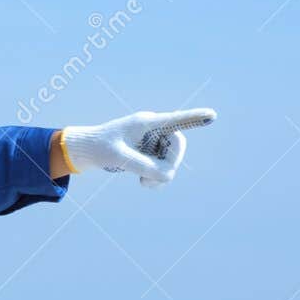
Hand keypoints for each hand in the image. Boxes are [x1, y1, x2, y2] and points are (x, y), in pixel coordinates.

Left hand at [60, 108, 214, 187]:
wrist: (87, 151)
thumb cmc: (99, 147)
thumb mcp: (118, 157)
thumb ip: (142, 166)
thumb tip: (167, 176)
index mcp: (146, 122)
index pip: (174, 120)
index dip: (194, 118)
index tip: (212, 115)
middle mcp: (154, 130)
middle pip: (177, 146)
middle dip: (168, 164)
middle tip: (149, 179)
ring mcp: (154, 141)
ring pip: (171, 160)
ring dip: (161, 174)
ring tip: (143, 183)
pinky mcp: (151, 153)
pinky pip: (165, 167)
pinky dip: (158, 178)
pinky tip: (146, 184)